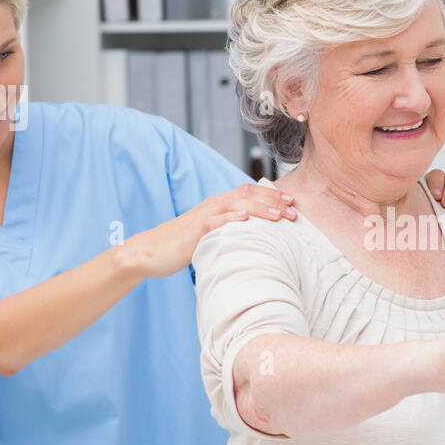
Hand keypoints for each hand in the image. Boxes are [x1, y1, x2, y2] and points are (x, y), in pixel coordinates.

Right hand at [125, 183, 296, 277]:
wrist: (150, 252)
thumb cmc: (183, 246)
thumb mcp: (213, 236)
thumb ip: (231, 232)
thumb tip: (255, 239)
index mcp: (219, 206)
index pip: (249, 193)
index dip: (272, 195)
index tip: (292, 202)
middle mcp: (213, 206)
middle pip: (247, 195)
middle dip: (273, 201)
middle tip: (294, 209)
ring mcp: (204, 216)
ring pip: (236, 205)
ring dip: (260, 209)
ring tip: (279, 215)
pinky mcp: (195, 231)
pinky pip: (214, 222)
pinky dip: (230, 219)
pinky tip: (245, 219)